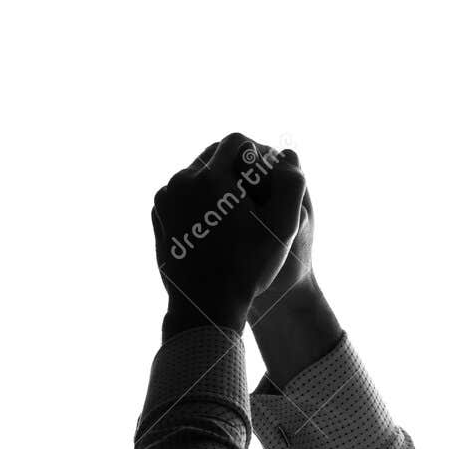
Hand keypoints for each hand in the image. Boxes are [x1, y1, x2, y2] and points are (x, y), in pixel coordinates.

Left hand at [152, 134, 306, 336]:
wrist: (206, 306)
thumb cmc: (249, 268)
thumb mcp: (283, 228)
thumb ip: (291, 184)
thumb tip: (286, 155)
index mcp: (210, 178)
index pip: (235, 142)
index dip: (254, 155)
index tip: (263, 177)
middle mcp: (180, 181)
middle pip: (212, 156)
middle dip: (232, 168)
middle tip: (250, 195)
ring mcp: (164, 199)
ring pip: (195, 175)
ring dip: (214, 185)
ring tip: (232, 213)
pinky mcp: (158, 215)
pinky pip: (180, 194)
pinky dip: (196, 201)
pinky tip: (213, 225)